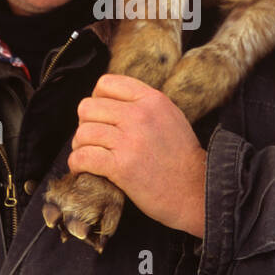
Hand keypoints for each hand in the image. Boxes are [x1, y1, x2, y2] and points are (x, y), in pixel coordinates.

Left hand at [67, 74, 206, 237]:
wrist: (196, 191)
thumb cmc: (182, 159)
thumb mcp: (170, 117)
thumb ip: (143, 105)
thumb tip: (110, 101)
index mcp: (152, 99)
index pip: (107, 83)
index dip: (97, 99)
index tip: (101, 116)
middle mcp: (140, 115)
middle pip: (88, 107)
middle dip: (86, 124)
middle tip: (94, 139)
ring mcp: (130, 140)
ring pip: (83, 132)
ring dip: (81, 146)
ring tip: (90, 155)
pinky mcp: (121, 166)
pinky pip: (82, 156)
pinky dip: (77, 163)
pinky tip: (83, 168)